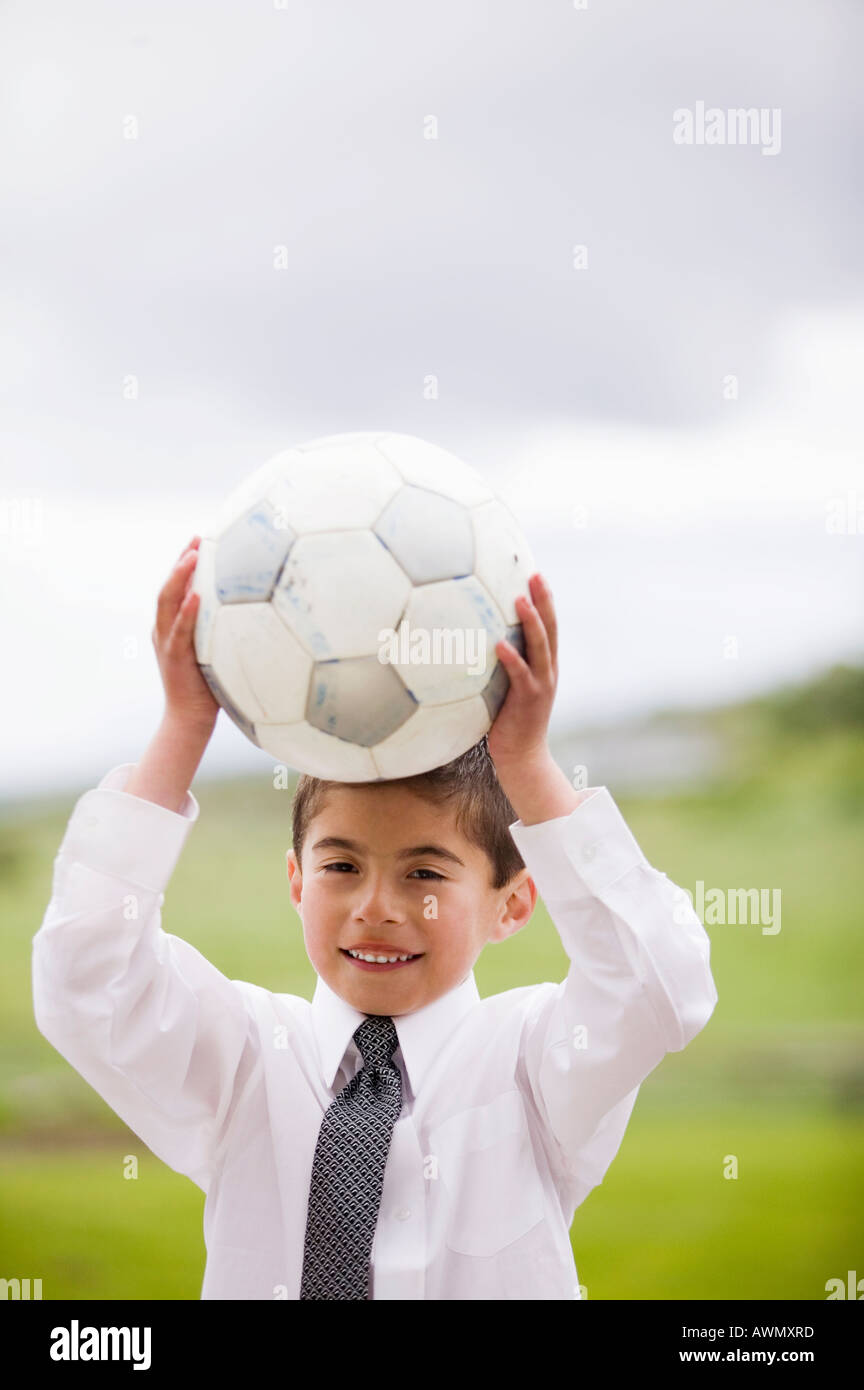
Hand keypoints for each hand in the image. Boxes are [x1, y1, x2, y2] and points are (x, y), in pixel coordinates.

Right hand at [152, 536, 218, 727]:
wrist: (190, 718)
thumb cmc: (208, 686)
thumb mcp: (215, 651)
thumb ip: (222, 630)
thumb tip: (251, 610)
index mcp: (171, 626)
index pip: (175, 588)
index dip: (184, 563)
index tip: (199, 540)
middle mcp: (164, 629)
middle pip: (168, 587)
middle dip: (181, 561)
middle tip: (197, 538)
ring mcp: (166, 641)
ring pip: (167, 601)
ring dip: (179, 577)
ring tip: (193, 555)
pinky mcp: (173, 656)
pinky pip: (180, 630)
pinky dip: (187, 611)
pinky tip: (198, 595)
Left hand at [487, 573, 557, 768]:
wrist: (522, 756)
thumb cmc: (508, 720)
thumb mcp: (507, 687)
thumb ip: (501, 665)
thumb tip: (475, 641)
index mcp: (544, 665)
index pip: (548, 626)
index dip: (544, 600)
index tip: (535, 575)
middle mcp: (547, 670)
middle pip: (550, 628)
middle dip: (544, 600)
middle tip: (535, 575)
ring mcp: (541, 684)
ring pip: (540, 647)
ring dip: (531, 622)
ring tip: (520, 600)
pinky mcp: (529, 700)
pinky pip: (521, 675)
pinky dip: (512, 659)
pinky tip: (499, 644)